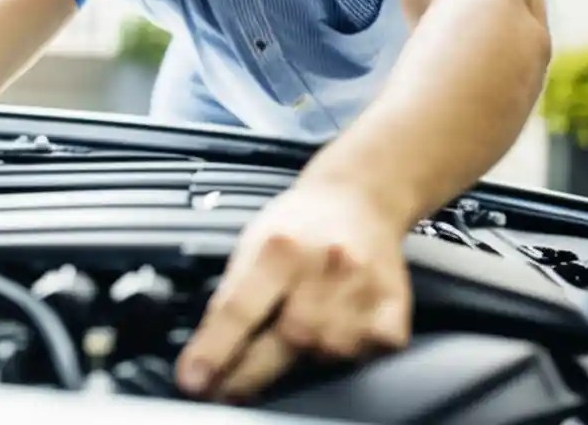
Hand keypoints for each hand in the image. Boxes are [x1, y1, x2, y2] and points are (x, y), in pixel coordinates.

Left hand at [175, 181, 412, 401]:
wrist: (359, 199)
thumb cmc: (300, 225)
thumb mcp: (252, 244)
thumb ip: (232, 296)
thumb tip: (206, 354)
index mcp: (278, 247)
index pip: (238, 310)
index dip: (213, 351)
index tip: (195, 381)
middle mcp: (322, 266)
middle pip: (283, 341)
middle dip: (249, 374)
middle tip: (229, 388)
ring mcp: (362, 289)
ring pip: (324, 356)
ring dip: (303, 360)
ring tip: (300, 330)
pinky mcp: (392, 308)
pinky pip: (364, 357)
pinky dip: (346, 355)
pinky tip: (338, 331)